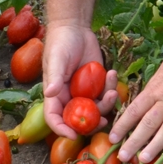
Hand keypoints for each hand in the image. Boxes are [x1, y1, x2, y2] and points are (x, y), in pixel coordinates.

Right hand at [42, 23, 117, 138]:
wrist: (75, 28)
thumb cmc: (60, 42)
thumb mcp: (56, 58)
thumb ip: (54, 76)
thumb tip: (49, 93)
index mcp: (55, 94)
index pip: (55, 118)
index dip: (62, 130)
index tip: (74, 135)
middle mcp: (69, 97)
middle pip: (79, 120)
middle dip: (92, 124)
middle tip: (104, 122)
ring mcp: (84, 92)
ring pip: (96, 109)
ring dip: (106, 105)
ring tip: (113, 92)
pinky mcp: (97, 84)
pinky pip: (106, 95)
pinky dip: (111, 89)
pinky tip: (112, 74)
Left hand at [109, 34, 162, 163]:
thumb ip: (156, 87)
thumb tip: (147, 102)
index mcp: (157, 87)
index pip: (135, 109)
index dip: (123, 125)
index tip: (113, 137)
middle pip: (148, 123)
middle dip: (134, 141)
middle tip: (123, 156)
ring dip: (156, 146)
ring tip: (144, 160)